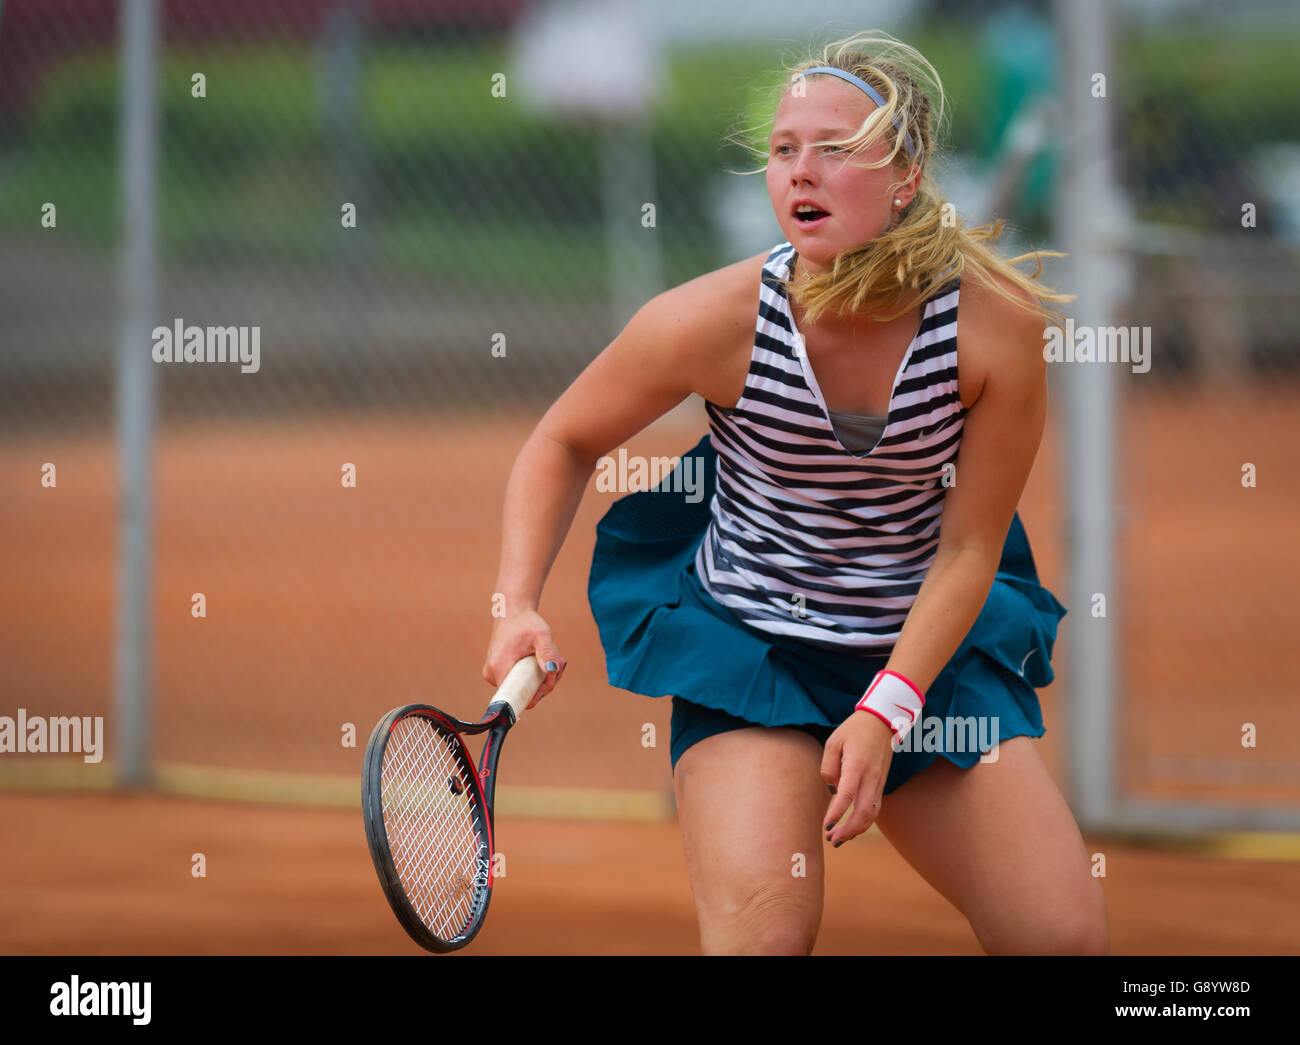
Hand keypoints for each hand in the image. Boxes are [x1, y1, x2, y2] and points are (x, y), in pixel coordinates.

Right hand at [483, 609, 566, 708]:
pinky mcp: (497, 672)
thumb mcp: (541, 634)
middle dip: (545, 683)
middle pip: (523, 694)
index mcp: (499, 668)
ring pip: (522, 688)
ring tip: (554, 659)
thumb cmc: (526, 621)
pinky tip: (543, 662)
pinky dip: (533, 676)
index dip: (538, 693)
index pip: (518, 697)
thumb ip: (547, 653)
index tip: (550, 677)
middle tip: (560, 662)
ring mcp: (493, 674)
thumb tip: (552, 670)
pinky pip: (518, 682)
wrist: (512, 612)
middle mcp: (492, 675)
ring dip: (541, 679)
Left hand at [820, 710, 895, 845]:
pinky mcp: (881, 783)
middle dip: (847, 830)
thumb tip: (832, 791)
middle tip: (831, 839)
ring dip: (857, 830)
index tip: (826, 826)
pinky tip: (852, 827)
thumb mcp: (833, 742)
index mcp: (857, 765)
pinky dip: (864, 821)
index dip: (837, 814)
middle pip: (863, 812)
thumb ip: (828, 768)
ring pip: (872, 814)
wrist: (881, 721)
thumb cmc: (853, 730)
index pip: (847, 796)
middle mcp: (871, 777)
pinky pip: (875, 808)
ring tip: (840, 839)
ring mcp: (879, 781)